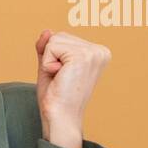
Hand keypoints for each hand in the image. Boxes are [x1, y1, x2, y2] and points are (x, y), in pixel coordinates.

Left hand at [34, 30, 110, 147]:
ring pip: (54, 40)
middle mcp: (100, 51)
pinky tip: (59, 77)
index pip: (63, 38)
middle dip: (50, 57)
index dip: (53, 57)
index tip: (63, 76)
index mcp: (98, 53)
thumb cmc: (56, 97)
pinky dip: (47, 63)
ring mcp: (94, 52)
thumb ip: (48, 47)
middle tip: (60, 78)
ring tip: (61, 78)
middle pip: (58, 35)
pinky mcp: (83, 56)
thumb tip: (47, 31)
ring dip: (48, 61)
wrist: (60, 117)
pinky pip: (51, 47)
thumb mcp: (50, 66)